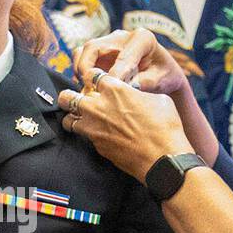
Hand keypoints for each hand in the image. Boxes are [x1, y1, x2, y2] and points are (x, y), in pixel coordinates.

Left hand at [58, 74, 192, 183]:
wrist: (163, 158)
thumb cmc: (165, 126)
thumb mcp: (158, 99)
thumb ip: (138, 94)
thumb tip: (134, 96)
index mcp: (114, 89)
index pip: (91, 75)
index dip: (92, 77)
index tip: (95, 81)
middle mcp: (98, 107)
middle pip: (67, 97)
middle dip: (69, 97)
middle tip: (75, 100)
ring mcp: (93, 128)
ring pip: (68, 120)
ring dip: (72, 118)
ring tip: (80, 119)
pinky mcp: (96, 146)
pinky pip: (84, 137)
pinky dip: (88, 135)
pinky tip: (99, 135)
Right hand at [73, 29, 191, 100]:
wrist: (164, 75)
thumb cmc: (164, 76)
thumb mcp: (158, 80)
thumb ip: (140, 83)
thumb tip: (119, 89)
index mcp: (142, 39)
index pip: (121, 56)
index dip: (114, 76)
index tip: (110, 92)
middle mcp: (122, 37)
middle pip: (92, 47)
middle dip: (87, 69)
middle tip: (91, 89)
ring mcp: (109, 44)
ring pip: (82, 51)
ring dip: (81, 71)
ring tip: (88, 88)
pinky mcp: (101, 54)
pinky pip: (82, 59)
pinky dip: (81, 73)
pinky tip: (89, 88)